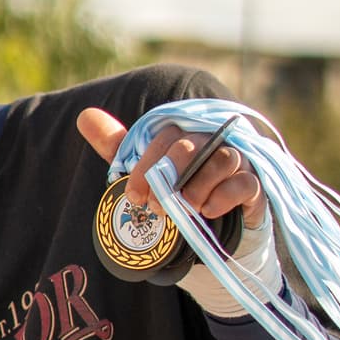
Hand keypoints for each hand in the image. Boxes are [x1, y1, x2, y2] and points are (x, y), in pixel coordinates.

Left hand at [76, 108, 263, 230]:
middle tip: (155, 208)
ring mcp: (238, 161)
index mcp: (185, 134)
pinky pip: (245, 182)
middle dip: (168, 176)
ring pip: (223, 158)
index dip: (146, 166)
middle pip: (192, 144)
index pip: (166, 137)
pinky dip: (224, 196)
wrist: (211, 224)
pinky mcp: (255, 185)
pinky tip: (207, 212)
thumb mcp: (145, 170)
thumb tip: (84, 115)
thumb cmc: (176, 190)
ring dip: (197, 186)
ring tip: (183, 209)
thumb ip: (118, 145)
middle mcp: (213, 141)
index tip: (133, 197)